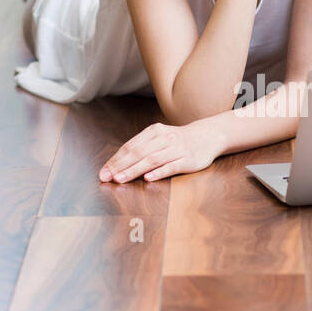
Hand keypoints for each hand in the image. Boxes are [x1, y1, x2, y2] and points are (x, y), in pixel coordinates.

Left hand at [98, 119, 221, 184]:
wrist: (207, 136)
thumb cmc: (179, 140)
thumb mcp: (160, 137)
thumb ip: (142, 147)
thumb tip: (119, 162)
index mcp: (154, 132)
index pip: (130, 146)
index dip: (115, 159)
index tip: (104, 171)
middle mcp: (164, 138)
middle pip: (138, 153)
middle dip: (120, 166)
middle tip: (106, 177)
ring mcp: (176, 149)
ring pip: (152, 160)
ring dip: (134, 170)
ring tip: (121, 179)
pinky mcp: (187, 160)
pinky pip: (171, 166)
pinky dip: (158, 172)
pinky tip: (147, 178)